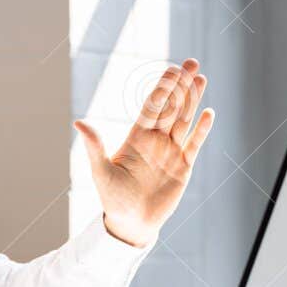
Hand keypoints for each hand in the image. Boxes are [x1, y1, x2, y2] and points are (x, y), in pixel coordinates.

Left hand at [73, 58, 214, 247]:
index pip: (152, 106)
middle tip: (191, 63)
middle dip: (181, 86)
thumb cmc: (113, 198)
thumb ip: (95, 146)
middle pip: (171, 107)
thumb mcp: (101, 171)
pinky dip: (201, 130)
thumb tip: (78, 122)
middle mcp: (155, 140)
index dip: (162, 88)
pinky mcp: (183, 167)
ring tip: (201, 78)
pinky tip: (207, 113)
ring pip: (184, 121)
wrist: (131, 223)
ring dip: (192, 100)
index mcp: (137, 137)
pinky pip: (194, 145)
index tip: (171, 69)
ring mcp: (171, 152)